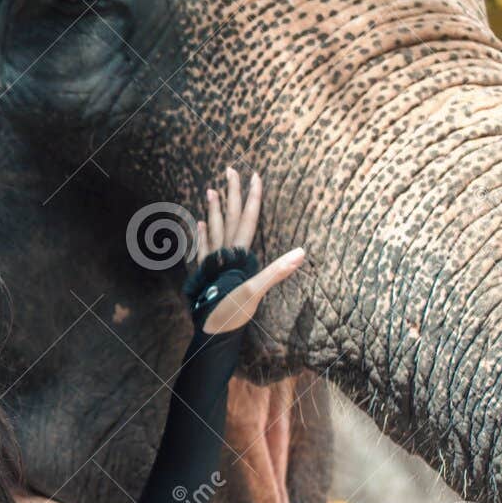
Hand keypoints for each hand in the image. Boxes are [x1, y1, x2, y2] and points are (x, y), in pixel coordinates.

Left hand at [189, 164, 304, 334]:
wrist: (208, 332)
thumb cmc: (232, 313)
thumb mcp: (255, 293)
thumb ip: (276, 271)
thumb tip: (301, 252)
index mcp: (237, 255)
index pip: (247, 220)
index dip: (252, 198)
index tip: (254, 176)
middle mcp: (222, 254)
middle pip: (228, 217)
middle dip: (231, 193)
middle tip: (229, 170)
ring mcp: (211, 262)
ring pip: (213, 228)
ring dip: (213, 209)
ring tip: (210, 190)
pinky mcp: (203, 273)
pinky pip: (202, 247)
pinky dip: (202, 234)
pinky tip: (200, 224)